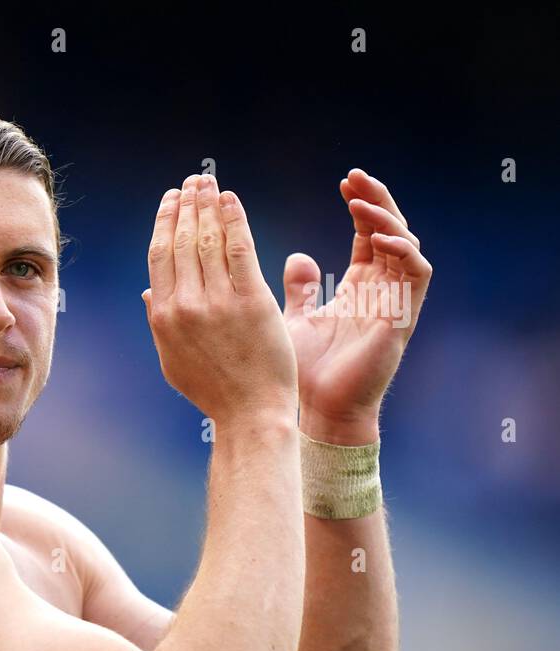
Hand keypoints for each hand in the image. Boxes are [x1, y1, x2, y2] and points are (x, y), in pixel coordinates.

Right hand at [143, 174, 297, 424]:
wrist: (251, 414)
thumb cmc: (214, 391)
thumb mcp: (174, 361)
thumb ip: (158, 322)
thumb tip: (148, 290)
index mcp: (163, 317)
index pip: (160, 256)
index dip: (165, 222)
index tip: (171, 200)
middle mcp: (185, 305)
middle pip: (182, 241)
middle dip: (186, 205)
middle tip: (192, 180)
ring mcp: (218, 303)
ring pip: (208, 240)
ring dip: (207, 205)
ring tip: (209, 183)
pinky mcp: (251, 302)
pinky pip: (239, 250)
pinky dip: (233, 220)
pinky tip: (231, 201)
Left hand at [283, 169, 432, 443]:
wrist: (318, 412)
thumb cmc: (306, 372)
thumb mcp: (295, 318)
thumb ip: (301, 288)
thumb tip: (296, 256)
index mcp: (360, 286)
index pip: (369, 234)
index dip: (362, 206)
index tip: (344, 181)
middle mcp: (383, 290)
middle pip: (392, 232)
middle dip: (377, 201)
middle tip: (357, 177)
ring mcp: (395, 302)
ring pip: (407, 246)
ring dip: (387, 219)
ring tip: (364, 201)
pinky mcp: (401, 318)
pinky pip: (415, 275)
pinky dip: (403, 252)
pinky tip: (380, 237)